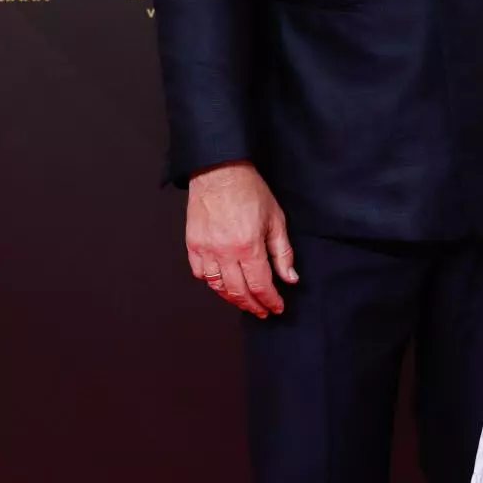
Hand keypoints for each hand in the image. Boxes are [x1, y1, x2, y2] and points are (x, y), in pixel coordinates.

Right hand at [185, 162, 297, 317]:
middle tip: (262, 311)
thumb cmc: (248, 191)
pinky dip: (211, 282)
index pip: (261, 285)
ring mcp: (206, 249)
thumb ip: (283, 252)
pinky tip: (221, 283)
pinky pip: (199, 273)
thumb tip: (289, 278)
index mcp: (248, 247)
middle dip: (252, 305)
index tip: (276, 307)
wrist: (219, 171)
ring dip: (232, 298)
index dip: (270, 301)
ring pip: (217, 286)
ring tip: (244, 301)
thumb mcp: (276, 220)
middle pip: (238, 292)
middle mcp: (225, 252)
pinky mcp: (192, 243)